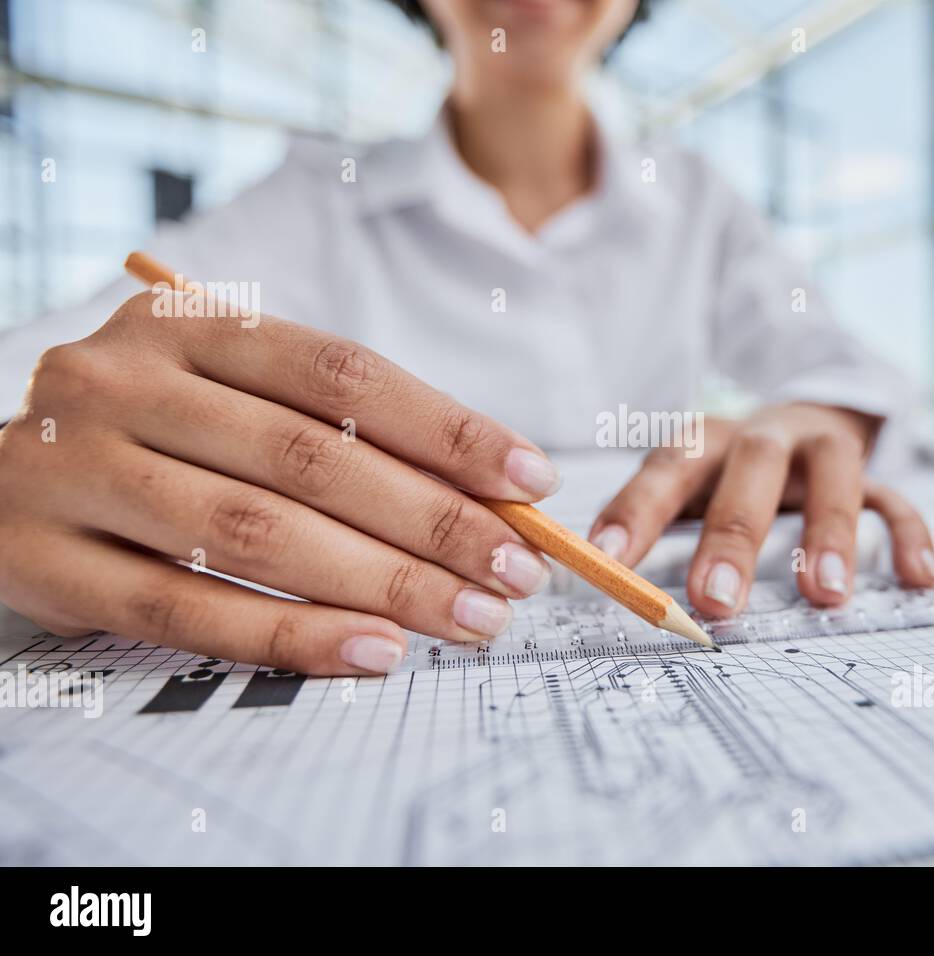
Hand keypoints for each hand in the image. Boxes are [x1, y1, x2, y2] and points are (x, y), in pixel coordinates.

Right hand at [0, 291, 561, 674]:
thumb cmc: (152, 437)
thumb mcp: (230, 400)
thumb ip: (335, 431)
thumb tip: (484, 493)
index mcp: (184, 325)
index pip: (341, 372)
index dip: (445, 428)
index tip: (531, 478)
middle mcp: (122, 383)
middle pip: (310, 457)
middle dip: (433, 521)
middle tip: (517, 570)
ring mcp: (73, 470)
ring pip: (257, 535)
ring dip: (383, 584)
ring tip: (472, 617)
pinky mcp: (44, 563)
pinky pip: (188, 612)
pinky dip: (293, 637)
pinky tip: (376, 652)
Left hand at [588, 403, 933, 616]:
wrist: (798, 423)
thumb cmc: (723, 477)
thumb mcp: (684, 488)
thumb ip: (650, 527)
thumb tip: (585, 580)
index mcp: (704, 442)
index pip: (665, 469)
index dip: (635, 512)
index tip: (609, 561)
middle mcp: (763, 438)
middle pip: (751, 470)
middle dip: (733, 536)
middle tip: (716, 602)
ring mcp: (820, 450)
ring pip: (833, 476)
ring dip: (827, 534)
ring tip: (823, 597)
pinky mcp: (869, 470)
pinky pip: (896, 497)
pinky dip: (910, 534)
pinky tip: (920, 579)